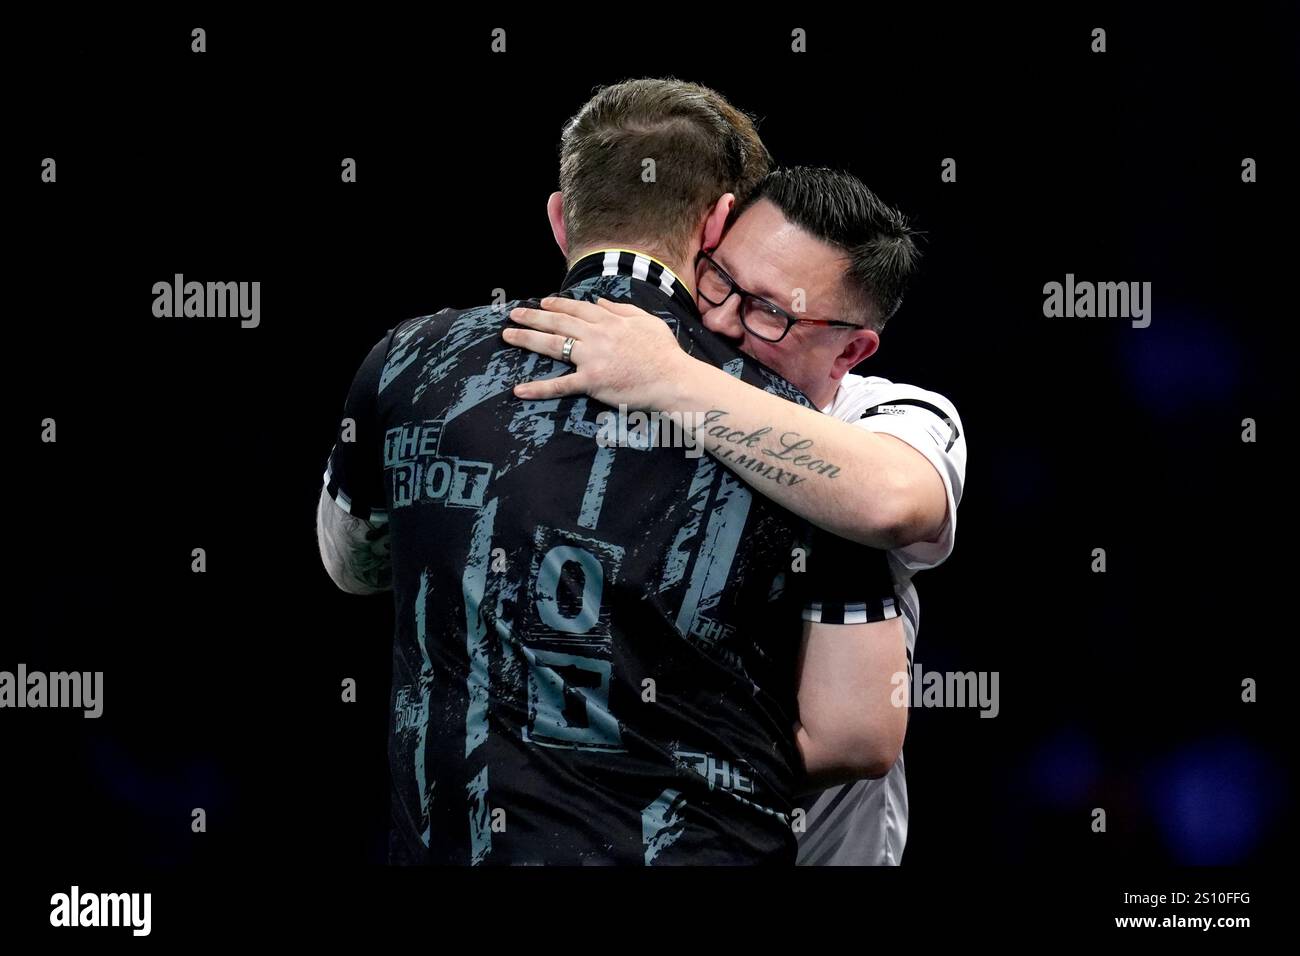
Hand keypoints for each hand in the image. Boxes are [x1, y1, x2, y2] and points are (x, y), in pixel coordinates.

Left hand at [503, 296, 689, 409]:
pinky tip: (519, 390)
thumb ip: (620, 309)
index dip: (557, 304)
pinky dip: (539, 388)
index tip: (542, 302)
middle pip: (558, 322)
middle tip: (513, 314)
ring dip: (527, 339)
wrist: (673, 379)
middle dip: (533, 316)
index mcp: (609, 321)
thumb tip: (599, 301)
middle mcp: (596, 335)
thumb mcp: (646, 321)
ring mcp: (592, 358)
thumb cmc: (664, 352)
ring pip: (553, 345)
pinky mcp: (591, 382)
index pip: (577, 308)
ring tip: (507, 335)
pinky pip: (560, 385)